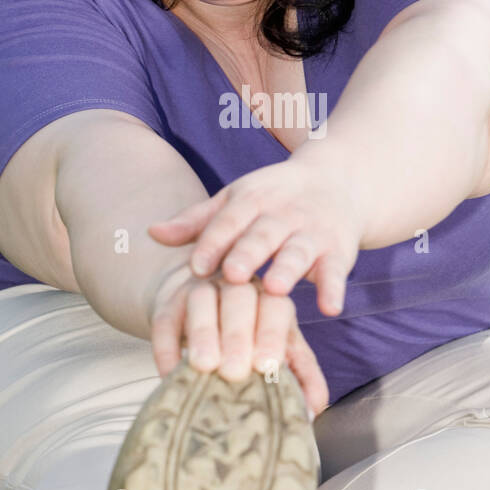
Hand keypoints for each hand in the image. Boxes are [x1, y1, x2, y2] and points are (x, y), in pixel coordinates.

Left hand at [146, 154, 361, 316]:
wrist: (338, 181)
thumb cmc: (273, 199)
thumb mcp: (236, 201)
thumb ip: (197, 222)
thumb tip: (151, 233)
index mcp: (252, 199)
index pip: (230, 220)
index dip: (214, 242)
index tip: (196, 267)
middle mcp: (283, 214)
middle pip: (263, 234)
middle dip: (249, 253)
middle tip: (233, 275)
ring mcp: (312, 232)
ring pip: (299, 251)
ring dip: (288, 269)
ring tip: (275, 289)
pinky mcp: (338, 251)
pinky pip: (336, 272)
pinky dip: (333, 289)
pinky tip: (329, 308)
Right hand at [146, 261, 329, 418]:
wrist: (200, 307)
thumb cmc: (250, 338)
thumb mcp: (279, 350)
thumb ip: (300, 376)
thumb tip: (312, 410)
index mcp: (272, 297)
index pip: (276, 307)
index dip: (272, 334)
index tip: (268, 365)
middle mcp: (238, 285)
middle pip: (240, 298)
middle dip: (239, 335)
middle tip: (236, 371)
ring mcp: (202, 289)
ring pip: (202, 300)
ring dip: (204, 333)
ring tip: (206, 367)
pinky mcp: (169, 302)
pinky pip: (166, 319)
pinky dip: (167, 346)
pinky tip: (170, 372)